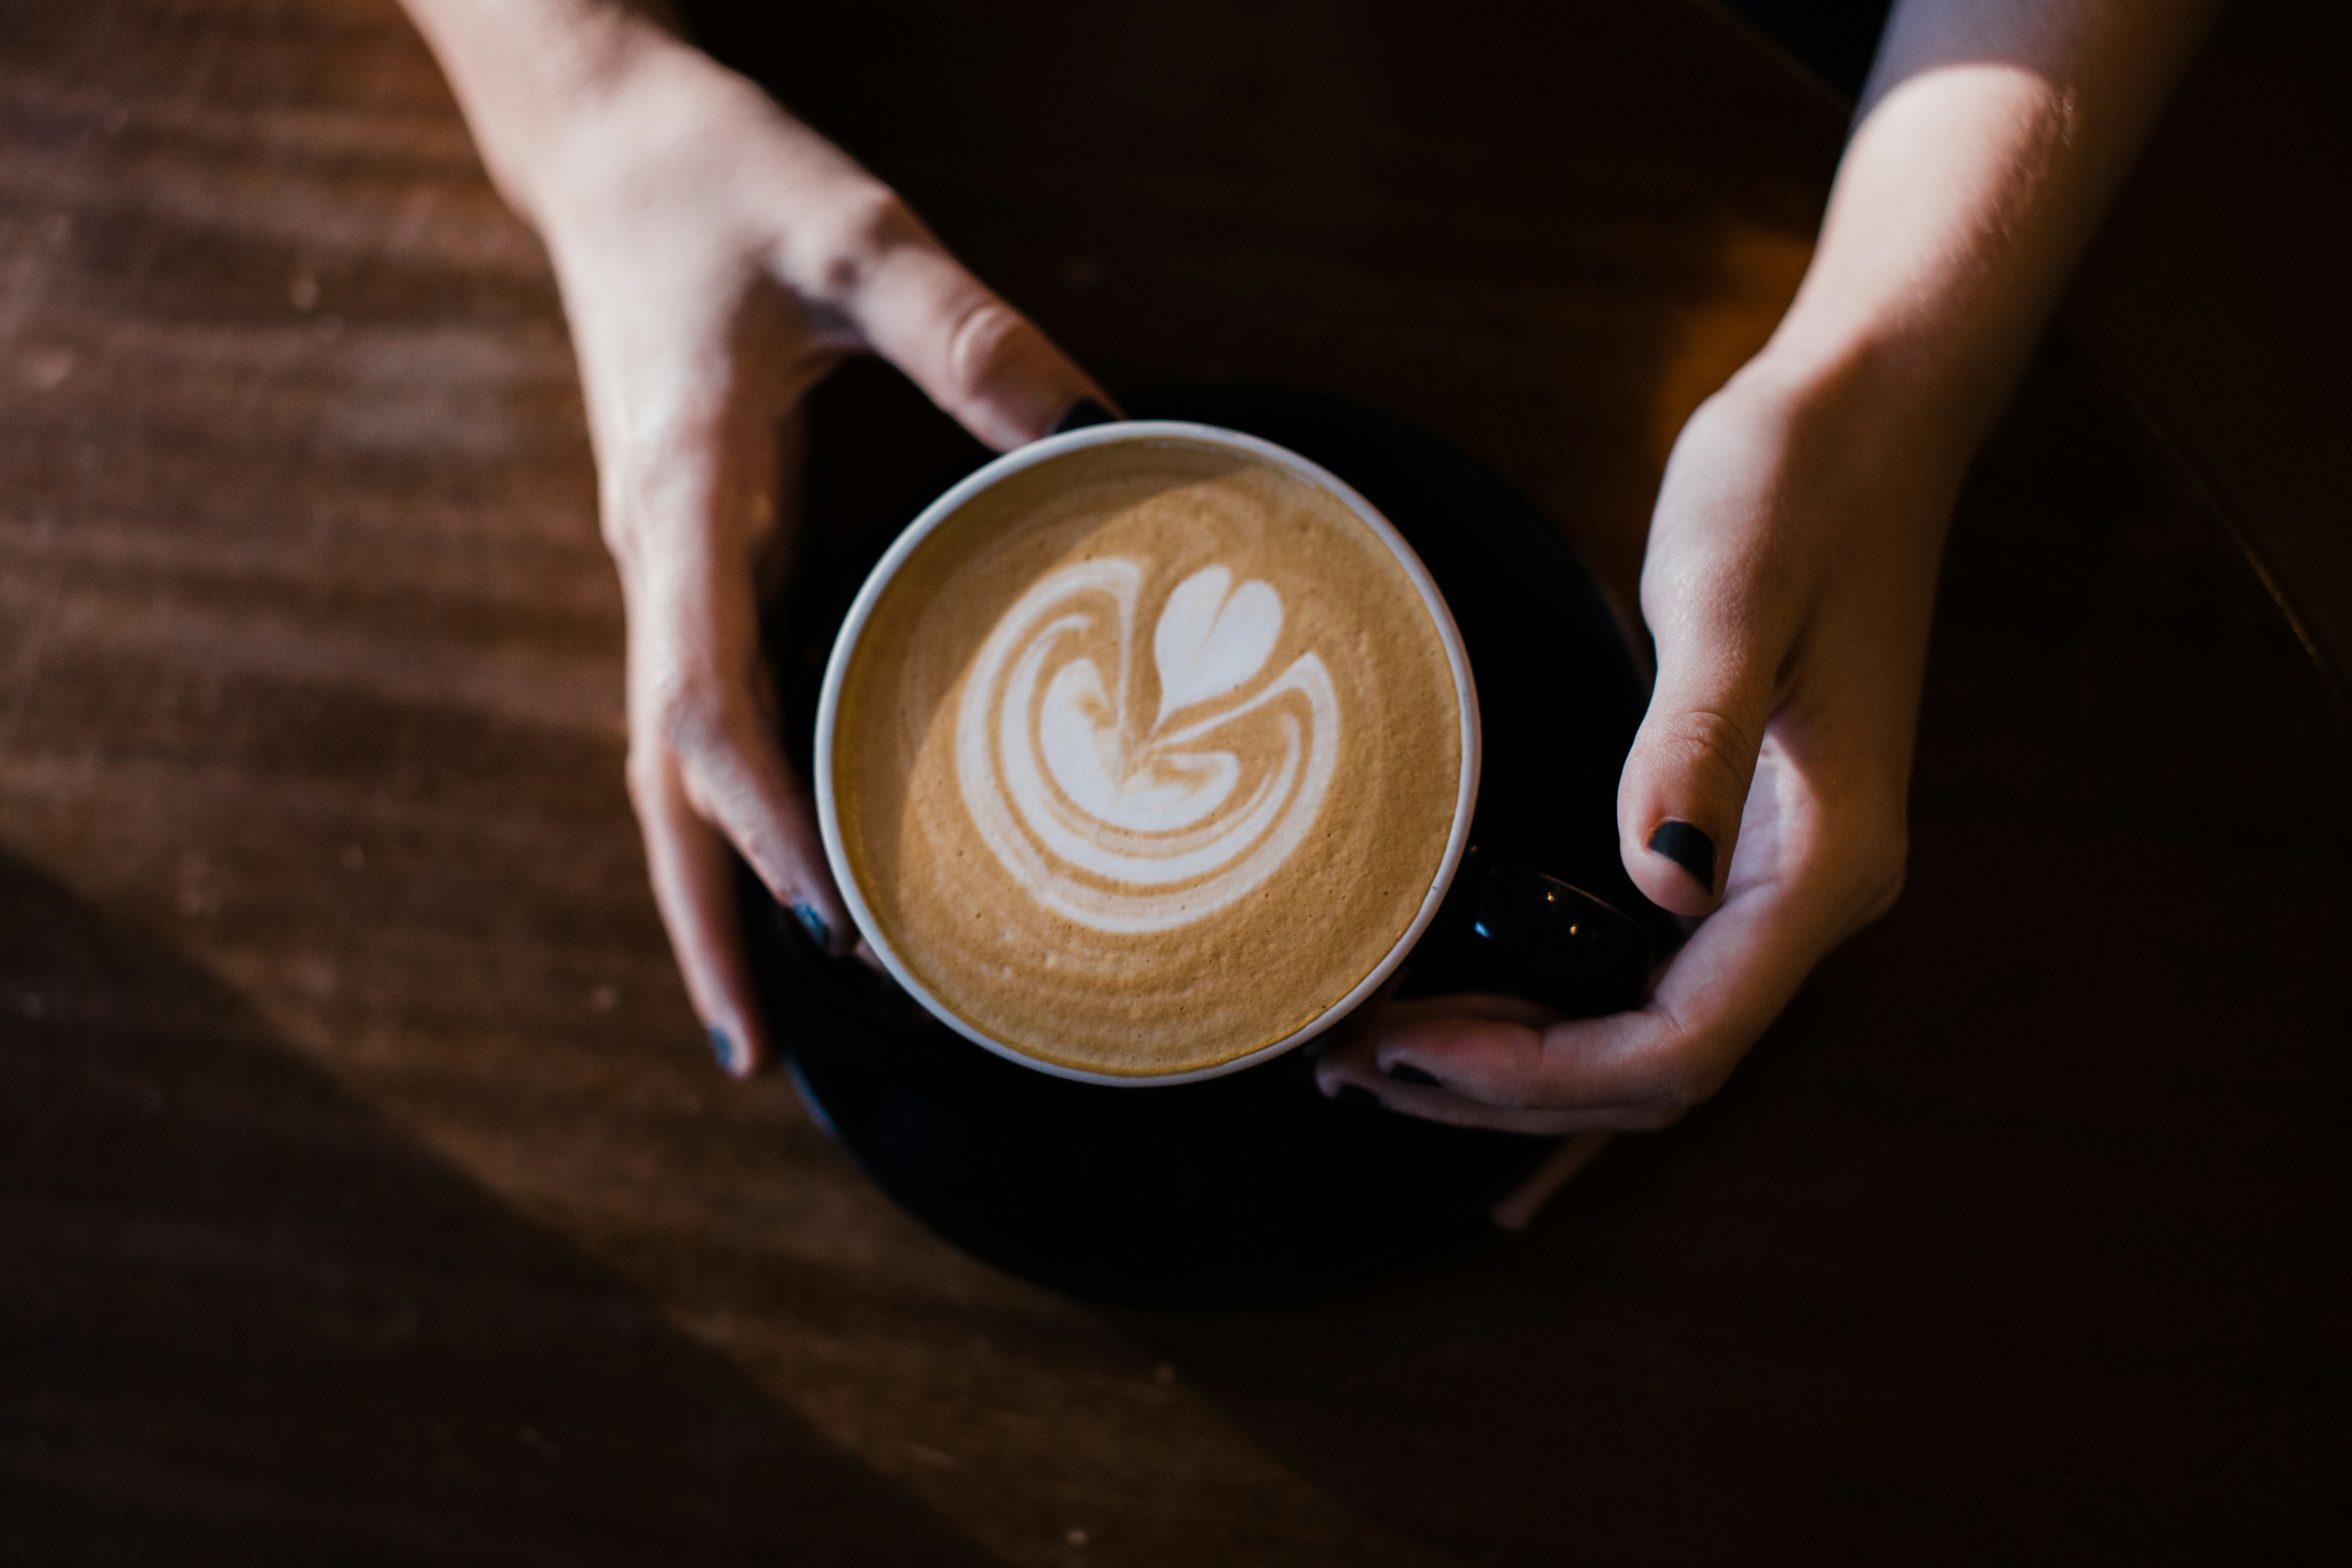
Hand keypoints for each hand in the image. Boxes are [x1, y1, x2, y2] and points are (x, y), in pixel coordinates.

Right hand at [506, 24, 1103, 1074]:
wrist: (608, 142)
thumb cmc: (719, 180)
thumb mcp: (849, 234)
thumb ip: (963, 332)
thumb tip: (1098, 433)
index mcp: (682, 499)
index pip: (701, 698)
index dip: (758, 817)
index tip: (831, 914)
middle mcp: (658, 557)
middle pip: (658, 777)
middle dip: (699, 916)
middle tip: (753, 1058)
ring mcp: (668, 562)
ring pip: (669, 758)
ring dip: (707, 884)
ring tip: (763, 1010)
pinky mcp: (695, 548)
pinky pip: (705, 703)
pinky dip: (735, 801)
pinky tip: (789, 857)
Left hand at [1314, 0, 2219, 1139]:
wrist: (1866, 412)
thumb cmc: (1800, 481)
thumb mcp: (1736, 593)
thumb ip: (1694, 739)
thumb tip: (1661, 878)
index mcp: (1825, 863)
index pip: (1678, 1042)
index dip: (1537, 1073)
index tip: (1402, 1043)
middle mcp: (1811, 894)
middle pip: (1655, 1070)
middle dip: (1504, 1091)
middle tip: (1350, 1067)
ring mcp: (1776, 874)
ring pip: (1646, 1037)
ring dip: (1518, 1068)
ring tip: (1378, 1058)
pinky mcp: (1737, 839)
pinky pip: (1646, 979)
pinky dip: (1558, 1024)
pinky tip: (1476, 1040)